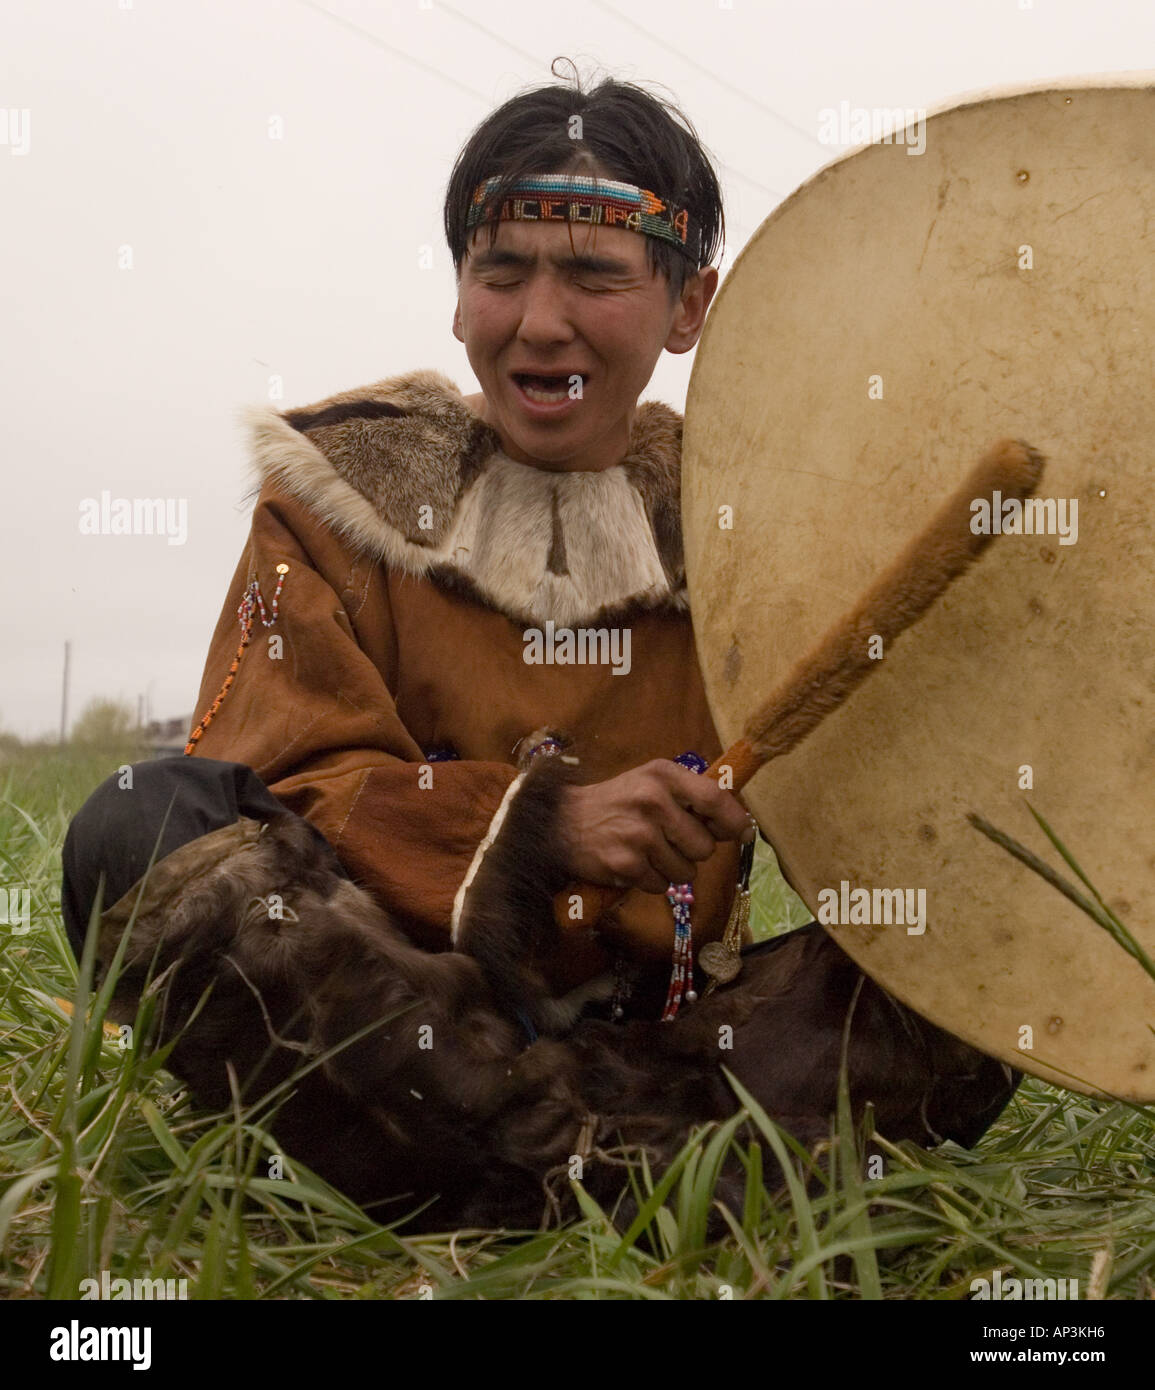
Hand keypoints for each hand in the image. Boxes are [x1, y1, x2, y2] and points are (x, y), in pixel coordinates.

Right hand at [558, 760, 755, 895]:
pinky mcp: (626, 865)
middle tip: (669, 841)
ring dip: (671, 868)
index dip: (735, 822)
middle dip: (693, 851)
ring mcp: (640, 835)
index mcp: (664, 775)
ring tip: (647, 851)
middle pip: (705, 847)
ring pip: (686, 872)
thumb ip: (691, 795)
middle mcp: (653, 802)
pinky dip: (650, 880)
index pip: (716, 800)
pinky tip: (632, 862)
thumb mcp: (651, 782)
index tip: (742, 833)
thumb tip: (740, 823)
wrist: (563, 821)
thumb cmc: (617, 802)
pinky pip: (661, 885)